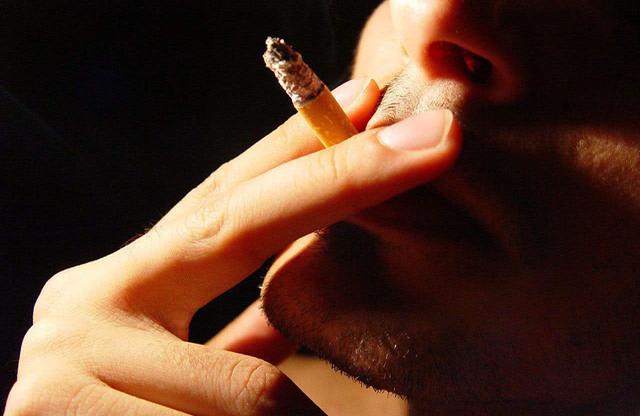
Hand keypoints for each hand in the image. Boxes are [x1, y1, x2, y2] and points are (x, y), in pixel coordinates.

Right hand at [5, 78, 459, 414]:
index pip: (224, 200)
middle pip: (241, 225)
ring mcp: (63, 363)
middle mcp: (86, 305)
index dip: (295, 147)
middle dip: (346, 179)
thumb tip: (296, 308)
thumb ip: (233, 340)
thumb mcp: (180, 375)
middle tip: (438, 140)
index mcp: (124, 287)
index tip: (367, 97)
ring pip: (254, 391)